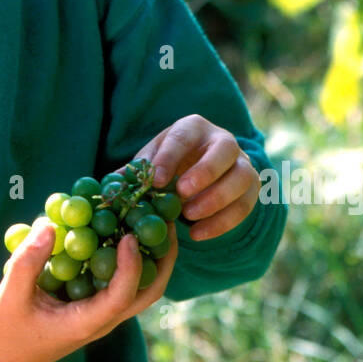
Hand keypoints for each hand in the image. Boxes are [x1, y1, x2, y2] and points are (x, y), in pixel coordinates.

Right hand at [0, 219, 178, 361]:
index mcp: (85, 323)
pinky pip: (122, 281)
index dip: (131, 266)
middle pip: (148, 292)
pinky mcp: (96, 305)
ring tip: (151, 218)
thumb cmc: (6, 329)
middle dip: (162, 258)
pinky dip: (130, 257)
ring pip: (141, 288)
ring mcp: (102, 314)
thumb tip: (49, 224)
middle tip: (166, 221)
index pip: (121, 296)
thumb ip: (27, 260)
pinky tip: (122, 229)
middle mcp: (102, 321)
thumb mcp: (9, 294)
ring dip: (152, 255)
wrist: (1, 355)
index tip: (128, 235)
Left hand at [125, 114, 261, 242]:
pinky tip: (197, 234)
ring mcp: (242, 164)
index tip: (156, 181)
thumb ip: (135, 172)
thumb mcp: (151, 161)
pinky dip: (223, 223)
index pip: (184, 136)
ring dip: (216, 199)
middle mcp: (223, 141)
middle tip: (181, 194)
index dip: (171, 157)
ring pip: (242, 178)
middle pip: (225, 150)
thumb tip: (110, 185)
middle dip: (204, 172)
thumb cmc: (168, 164)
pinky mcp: (252, 190)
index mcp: (193, 128)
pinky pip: (245, 206)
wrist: (199, 172)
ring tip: (188, 216)